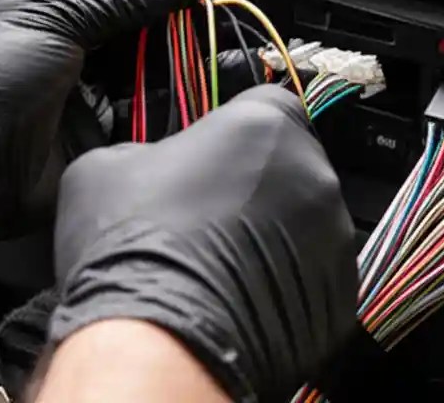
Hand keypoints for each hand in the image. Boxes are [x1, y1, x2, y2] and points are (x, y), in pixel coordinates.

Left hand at [0, 0, 198, 258]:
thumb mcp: (55, 18)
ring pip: (146, 64)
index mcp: (49, 1)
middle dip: (173, 15)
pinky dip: (174, 100)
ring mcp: (87, 88)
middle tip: (212, 12)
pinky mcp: (101, 132)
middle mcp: (71, 41)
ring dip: (180, 56)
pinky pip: (146, 112)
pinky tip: (202, 89)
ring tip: (217, 48)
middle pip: (136, 19)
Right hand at [49, 86, 358, 402]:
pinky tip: (239, 299)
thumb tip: (148, 162)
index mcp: (263, 125)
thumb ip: (143, 148)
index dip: (235, 126)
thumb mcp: (104, 166)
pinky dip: (287, 288)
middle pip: (290, 166)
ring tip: (219, 265)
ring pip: (307, 225)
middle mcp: (313, 176)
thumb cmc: (133, 250)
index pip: (266, 101)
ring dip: (273, 237)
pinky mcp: (340, 300)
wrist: (159, 342)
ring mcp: (334, 241)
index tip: (213, 149)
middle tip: (206, 215)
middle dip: (255, 185)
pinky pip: (316, 281)